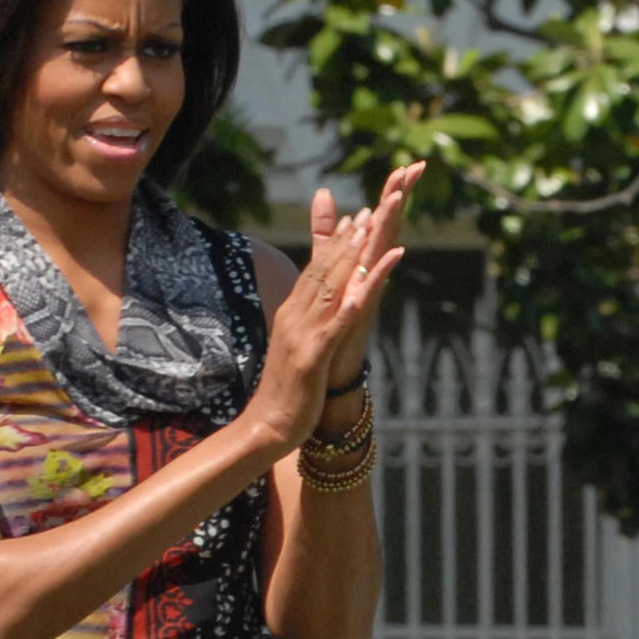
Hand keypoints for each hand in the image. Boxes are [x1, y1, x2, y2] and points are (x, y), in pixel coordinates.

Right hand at [246, 169, 417, 458]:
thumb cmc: (286, 392)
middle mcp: (294, 318)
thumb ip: (308, 324)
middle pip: (322, 271)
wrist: (267, 426)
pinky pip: (334, 326)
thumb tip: (314, 306)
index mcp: (292, 315)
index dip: (336, 243)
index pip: (315, 271)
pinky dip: (350, 304)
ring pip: (329, 289)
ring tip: (371, 234)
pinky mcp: (311, 357)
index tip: (357, 218)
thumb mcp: (298, 349)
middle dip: (347, 241)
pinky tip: (366, 288)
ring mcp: (302, 336)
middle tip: (370, 212)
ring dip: (351, 259)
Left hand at [315, 162, 424, 394]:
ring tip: (401, 194)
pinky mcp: (362, 311)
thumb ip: (326, 233)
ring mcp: (368, 291)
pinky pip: (376, 284)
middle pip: (388, 228)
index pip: (378, 220)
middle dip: (400, 198)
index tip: (407, 165)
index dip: (392, 193)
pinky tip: (398, 250)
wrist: (331, 369)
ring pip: (383, 250)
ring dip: (393, 222)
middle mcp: (370, 273)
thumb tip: (324, 194)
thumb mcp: (328, 267)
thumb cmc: (332, 321)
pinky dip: (385, 267)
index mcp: (363, 261)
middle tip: (416, 167)